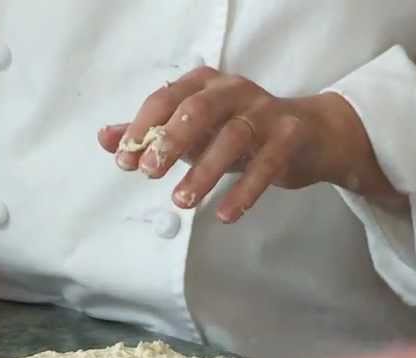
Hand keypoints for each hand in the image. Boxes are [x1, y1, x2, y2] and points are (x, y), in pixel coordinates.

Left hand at [98, 66, 402, 222]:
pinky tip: (225, 214)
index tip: (124, 160)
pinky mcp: (291, 137)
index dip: (142, 128)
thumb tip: (105, 139)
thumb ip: (152, 134)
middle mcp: (235, 90)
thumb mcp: (195, 132)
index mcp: (206, 83)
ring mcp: (266, 112)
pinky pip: (267, 164)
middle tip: (148, 174)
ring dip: (204, 170)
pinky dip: (244, 190)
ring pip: (233, 136)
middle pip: (198, 109)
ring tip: (181, 201)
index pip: (167, 98)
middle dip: (170, 141)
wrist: (310, 136)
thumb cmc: (242, 132)